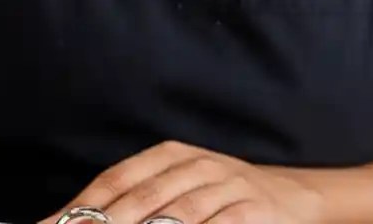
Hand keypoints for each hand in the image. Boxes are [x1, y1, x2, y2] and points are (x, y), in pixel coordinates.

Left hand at [42, 141, 323, 223]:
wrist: (293, 195)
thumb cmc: (221, 195)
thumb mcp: (179, 185)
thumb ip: (134, 200)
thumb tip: (79, 220)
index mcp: (169, 155)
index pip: (115, 180)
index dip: (80, 207)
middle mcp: (196, 165)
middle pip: (140, 199)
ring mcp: (226, 188)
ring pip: (176, 216)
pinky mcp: (252, 213)